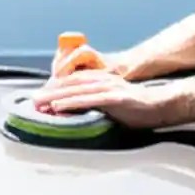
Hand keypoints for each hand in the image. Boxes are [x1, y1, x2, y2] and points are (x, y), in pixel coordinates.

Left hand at [32, 70, 185, 128]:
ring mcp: (108, 88)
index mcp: (100, 80)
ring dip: (55, 96)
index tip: (38, 97)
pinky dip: (72, 103)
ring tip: (39, 103)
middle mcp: (102, 80)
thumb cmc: (136, 108)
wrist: (162, 105)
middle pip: (69, 84)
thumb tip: (75, 114)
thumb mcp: (111, 104)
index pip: (72, 82)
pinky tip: (58, 107)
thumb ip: (94, 105)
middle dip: (49, 91)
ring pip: (75, 91)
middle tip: (32, 100)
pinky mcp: (115, 98)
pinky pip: (89, 100)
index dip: (54, 88)